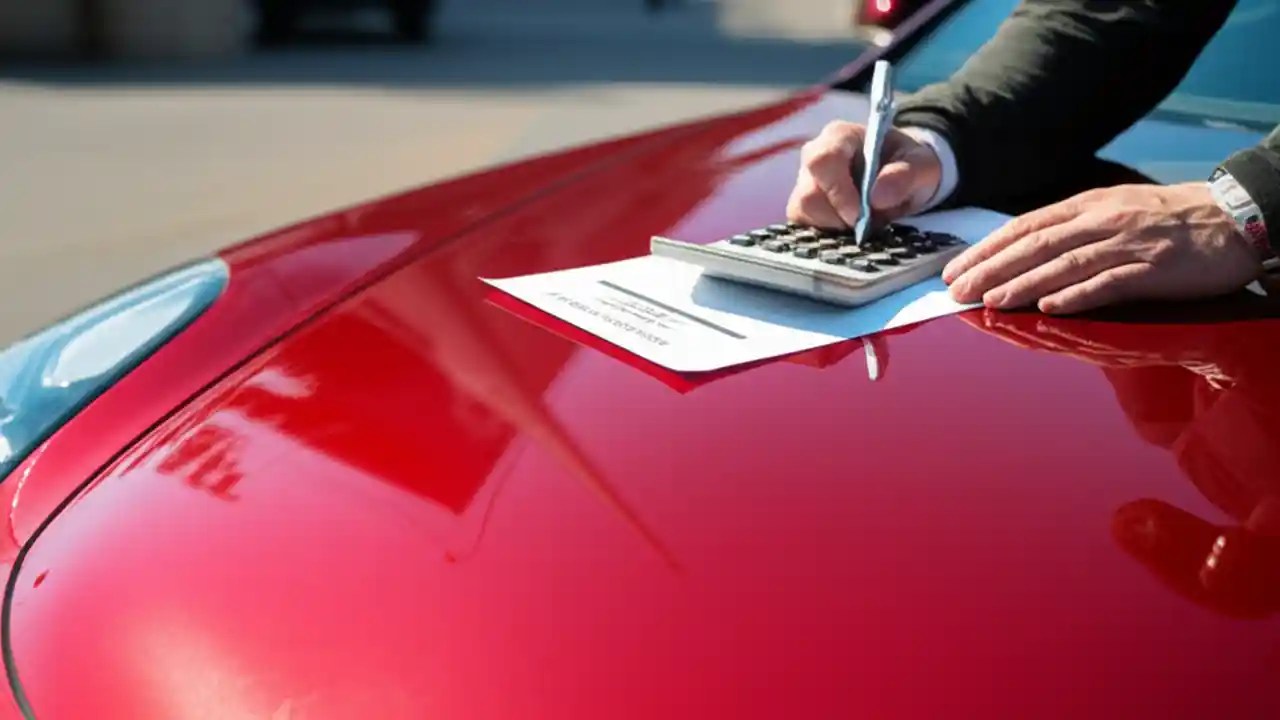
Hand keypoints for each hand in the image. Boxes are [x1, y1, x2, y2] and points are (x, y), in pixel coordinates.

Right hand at [786, 121, 941, 228]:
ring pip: (802, 213)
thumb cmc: (910, 165)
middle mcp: (815, 158)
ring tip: (861, 226)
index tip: (861, 215)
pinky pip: (804, 227)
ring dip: (834, 228)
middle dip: (837, 217)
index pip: (822, 161)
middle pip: (807, 194)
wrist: (906, 179)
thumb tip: (877, 197)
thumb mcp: (921, 165)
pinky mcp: (804, 208)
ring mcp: (806, 184)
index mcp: (840, 137)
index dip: (838, 192)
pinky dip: (827, 236)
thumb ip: (905, 175)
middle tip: (866, 225)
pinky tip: (849, 232)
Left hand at [943, 183, 1263, 313]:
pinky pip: (1111, 283)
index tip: (954, 270)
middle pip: (1036, 246)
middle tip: (957, 291)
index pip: (1025, 227)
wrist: (1237, 216)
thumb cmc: (1171, 218)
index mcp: (1088, 207)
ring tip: (991, 302)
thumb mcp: (1116, 211)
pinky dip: (1078, 295)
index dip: (986, 249)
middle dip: (992, 269)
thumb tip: (1025, 250)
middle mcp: (1102, 221)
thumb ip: (1074, 229)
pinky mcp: (1155, 269)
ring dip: (1024, 284)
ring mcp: (1128, 244)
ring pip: (1065, 264)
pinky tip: (1050, 308)